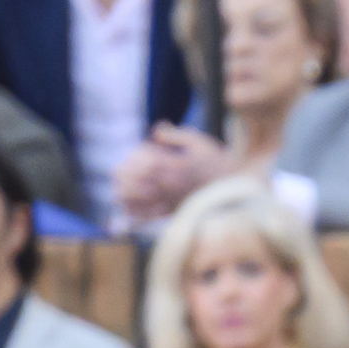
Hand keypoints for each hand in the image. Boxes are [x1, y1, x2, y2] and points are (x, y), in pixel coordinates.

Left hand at [116, 123, 234, 223]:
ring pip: (144, 200)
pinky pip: (155, 215)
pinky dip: (140, 215)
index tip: (126, 160)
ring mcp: (174, 199)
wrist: (233, 185)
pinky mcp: (177, 210)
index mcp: (175, 165)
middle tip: (115, 176)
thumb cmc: (215, 160)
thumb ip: (174, 135)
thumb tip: (154, 131)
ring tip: (117, 194)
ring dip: (127, 197)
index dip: (133, 161)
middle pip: (141, 182)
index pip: (147, 163)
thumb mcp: (197, 141)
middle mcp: (172, 183)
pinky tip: (128, 212)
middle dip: (125, 179)